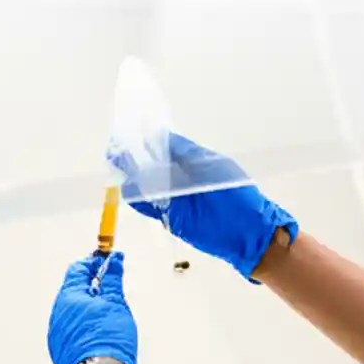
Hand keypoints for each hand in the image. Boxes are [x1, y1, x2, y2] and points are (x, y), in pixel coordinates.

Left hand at [48, 253, 145, 363]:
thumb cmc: (105, 342)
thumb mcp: (116, 303)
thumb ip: (113, 279)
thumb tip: (113, 261)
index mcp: (67, 297)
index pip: (78, 269)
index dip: (95, 263)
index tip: (110, 262)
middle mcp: (58, 315)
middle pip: (75, 291)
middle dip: (95, 287)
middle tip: (114, 288)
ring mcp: (58, 334)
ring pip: (75, 313)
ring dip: (92, 309)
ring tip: (113, 315)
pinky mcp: (63, 351)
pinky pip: (75, 331)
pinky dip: (88, 326)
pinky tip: (104, 334)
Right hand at [109, 133, 297, 280]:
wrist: (248, 233)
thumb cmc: (236, 194)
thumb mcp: (213, 167)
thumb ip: (186, 154)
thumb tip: (163, 136)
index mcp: (194, 161)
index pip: (166, 145)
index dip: (148, 139)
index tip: (130, 130)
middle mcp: (182, 177)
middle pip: (153, 164)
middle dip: (134, 156)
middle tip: (115, 148)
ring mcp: (175, 198)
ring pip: (148, 184)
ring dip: (132, 175)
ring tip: (115, 163)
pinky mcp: (172, 217)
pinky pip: (149, 205)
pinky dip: (136, 197)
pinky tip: (125, 187)